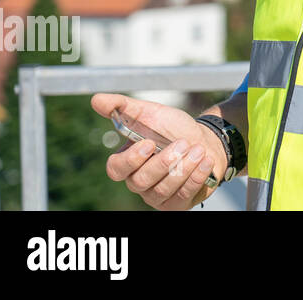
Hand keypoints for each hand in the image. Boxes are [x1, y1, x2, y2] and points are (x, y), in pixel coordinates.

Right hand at [91, 93, 228, 209]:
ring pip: (163, 189)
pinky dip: (196, 177)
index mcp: (128, 162)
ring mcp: (157, 196)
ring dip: (185, 167)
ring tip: (199, 150)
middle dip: (165, 161)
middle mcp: (139, 182)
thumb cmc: (174, 129)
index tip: (149, 143)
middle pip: (141, 181)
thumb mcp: (150, 113)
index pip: (116, 169)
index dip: (131, 159)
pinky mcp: (176, 204)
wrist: (206, 141)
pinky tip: (206, 161)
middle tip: (183, 143)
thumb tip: (96, 99)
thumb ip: (123, 107)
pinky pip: (182, 196)